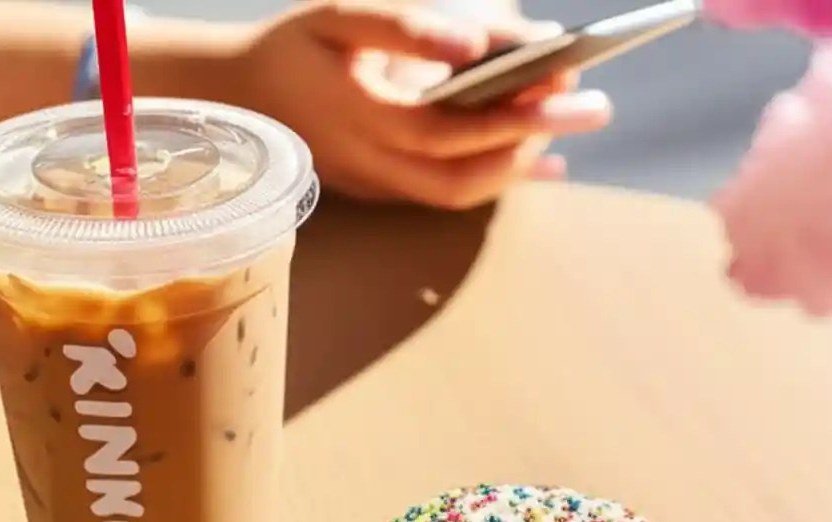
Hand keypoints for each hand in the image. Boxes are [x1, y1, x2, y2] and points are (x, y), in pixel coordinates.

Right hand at [235, 0, 611, 208]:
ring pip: (459, 192)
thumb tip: (475, 44)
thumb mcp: (338, 15)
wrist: (235, 98)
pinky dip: (500, 178)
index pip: (445, 125)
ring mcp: (378, 185)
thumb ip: (405, 25)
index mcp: (359, 116)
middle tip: (596, 107)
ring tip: (569, 124)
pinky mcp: (384, 190)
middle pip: (463, 171)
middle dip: (533, 141)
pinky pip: (449, 194)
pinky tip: (546, 164)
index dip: (508, 111)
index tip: (566, 80)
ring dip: (519, 163)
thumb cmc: (294, 47)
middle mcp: (371, 163)